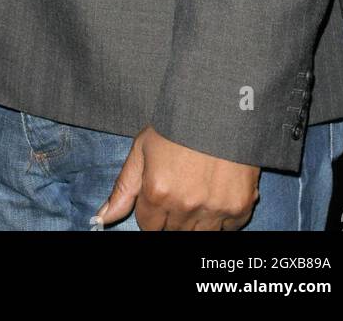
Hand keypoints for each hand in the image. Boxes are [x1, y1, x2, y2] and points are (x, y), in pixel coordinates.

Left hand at [94, 125, 259, 230]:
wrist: (220, 106)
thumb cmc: (177, 124)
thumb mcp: (142, 148)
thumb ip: (123, 188)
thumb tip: (102, 218)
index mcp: (158, 191)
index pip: (147, 227)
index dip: (151, 212)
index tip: (159, 195)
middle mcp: (185, 205)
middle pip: (172, 232)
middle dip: (171, 216)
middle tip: (178, 190)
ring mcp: (214, 208)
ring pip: (199, 235)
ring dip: (195, 220)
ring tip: (196, 192)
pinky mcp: (239, 206)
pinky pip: (227, 229)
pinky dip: (222, 219)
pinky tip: (216, 195)